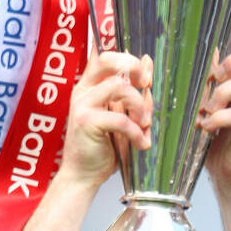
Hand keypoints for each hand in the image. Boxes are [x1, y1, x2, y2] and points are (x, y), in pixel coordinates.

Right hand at [60, 51, 152, 189]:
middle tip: (146, 86)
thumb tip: (148, 64)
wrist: (83, 175)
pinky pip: (120, 119)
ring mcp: (82, 105)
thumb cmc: (103, 148)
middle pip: (107, 59)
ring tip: (144, 125)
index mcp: (90, 86)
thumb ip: (135, 94)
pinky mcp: (87, 122)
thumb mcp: (124, 117)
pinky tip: (140, 143)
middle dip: (133, 68)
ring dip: (139, 105)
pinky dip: (136, 132)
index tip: (145, 72)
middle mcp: (83, 90)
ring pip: (119, 87)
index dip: (126, 55)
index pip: (102, 55)